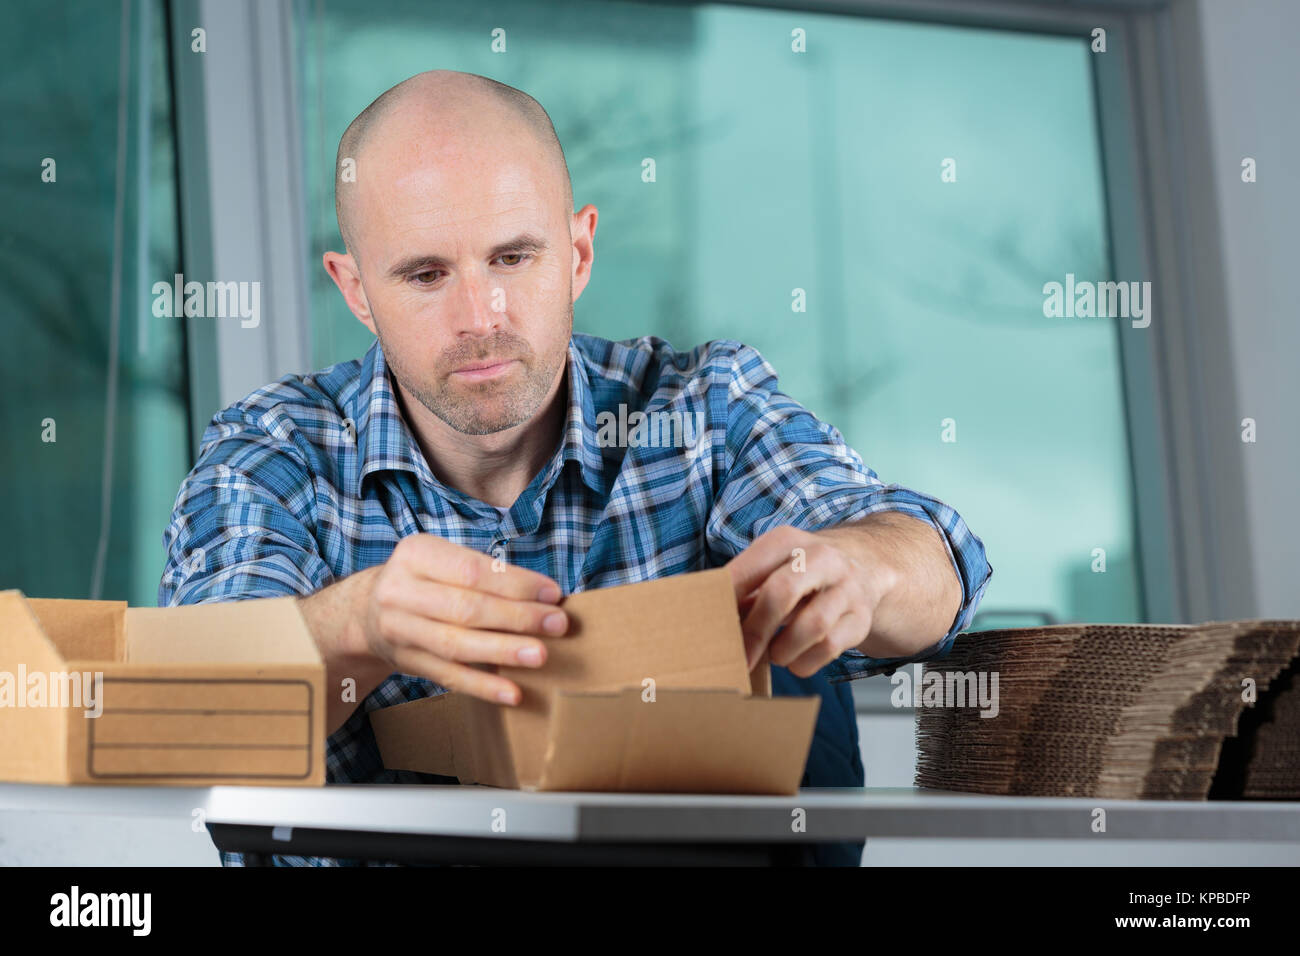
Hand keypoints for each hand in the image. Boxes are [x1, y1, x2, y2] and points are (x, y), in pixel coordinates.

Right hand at [361, 533, 568, 704]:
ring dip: (503, 651)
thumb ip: (486, 573)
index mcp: (415, 554)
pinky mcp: (406, 662)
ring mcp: (399, 629)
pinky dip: (482, 686)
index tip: (553, 594)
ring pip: (456, 644)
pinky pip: (448, 677)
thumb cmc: (425, 581)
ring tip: (540, 655)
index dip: (516, 583)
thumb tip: (544, 596)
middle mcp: (400, 591)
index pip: (472, 570)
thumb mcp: (442, 560)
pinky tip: (511, 692)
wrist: (367, 611)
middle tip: (557, 624)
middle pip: (466, 607)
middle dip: (517, 617)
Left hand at [726, 525, 894, 676]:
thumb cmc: (801, 572)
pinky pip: (830, 648)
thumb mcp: (773, 567)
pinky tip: (795, 660)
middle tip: (740, 656)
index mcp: (788, 541)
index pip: (750, 568)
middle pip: (782, 593)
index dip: (729, 598)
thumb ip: (744, 590)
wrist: (864, 565)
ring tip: (774, 654)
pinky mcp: (861, 617)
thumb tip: (711, 621)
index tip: (712, 624)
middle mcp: (822, 558)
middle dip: (755, 630)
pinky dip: (805, 662)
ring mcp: (846, 587)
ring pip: (812, 626)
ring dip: (784, 650)